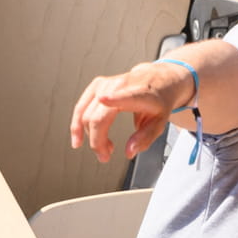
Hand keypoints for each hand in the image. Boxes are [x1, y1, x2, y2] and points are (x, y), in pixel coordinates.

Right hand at [70, 62, 189, 161]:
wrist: (157, 81)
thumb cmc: (159, 102)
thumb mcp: (160, 122)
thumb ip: (145, 138)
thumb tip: (129, 152)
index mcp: (140, 93)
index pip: (127, 96)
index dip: (114, 98)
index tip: (104, 99)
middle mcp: (120, 85)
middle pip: (98, 116)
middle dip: (97, 141)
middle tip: (105, 157)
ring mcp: (105, 84)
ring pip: (85, 114)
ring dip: (90, 136)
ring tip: (104, 148)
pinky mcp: (96, 85)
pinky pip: (80, 107)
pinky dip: (78, 125)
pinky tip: (78, 138)